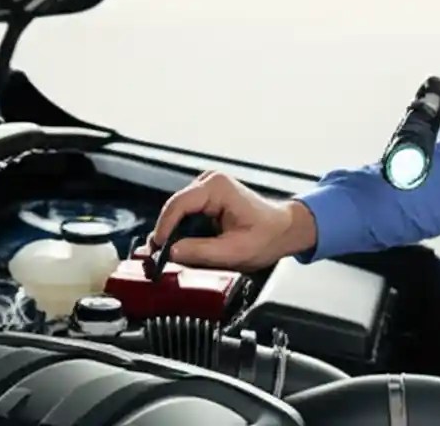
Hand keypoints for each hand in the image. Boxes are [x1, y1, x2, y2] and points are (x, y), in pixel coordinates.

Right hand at [148, 171, 316, 270]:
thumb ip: (200, 252)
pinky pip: (185, 215)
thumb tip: (172, 253)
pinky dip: (182, 232)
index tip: (156, 249)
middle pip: (174, 209)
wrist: (283, 230)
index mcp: (217, 188)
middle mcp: (209, 182)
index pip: (178, 205)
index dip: (164, 228)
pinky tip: (183, 247)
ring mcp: (206, 189)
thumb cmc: (267, 235)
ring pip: (177, 213)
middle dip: (166, 234)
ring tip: (169, 256)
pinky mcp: (206, 199)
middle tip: (157, 258)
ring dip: (174, 234)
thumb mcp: (234, 252)